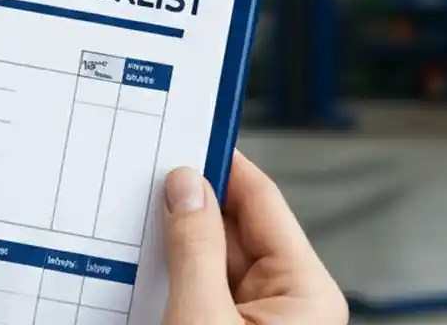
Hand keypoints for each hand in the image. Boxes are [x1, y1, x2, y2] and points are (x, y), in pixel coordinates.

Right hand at [161, 151, 347, 324]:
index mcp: (307, 291)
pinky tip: (147, 270)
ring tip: (139, 234)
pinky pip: (205, 289)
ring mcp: (263, 319)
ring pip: (214, 260)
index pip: (263, 200)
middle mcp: (292, 302)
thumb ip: (195, 250)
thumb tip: (187, 188)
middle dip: (190, 209)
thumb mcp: (202, 318)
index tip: (185, 140)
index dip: (223, 165)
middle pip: (235, 229)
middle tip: (144, 187)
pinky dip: (175, 277)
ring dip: (177, 246)